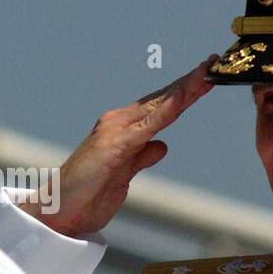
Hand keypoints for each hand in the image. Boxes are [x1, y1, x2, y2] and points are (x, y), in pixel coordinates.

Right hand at [22, 56, 217, 236]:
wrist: (57, 211)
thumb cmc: (86, 195)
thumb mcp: (123, 176)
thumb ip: (141, 157)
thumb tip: (161, 145)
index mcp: (123, 131)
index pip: (159, 108)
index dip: (183, 92)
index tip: (207, 76)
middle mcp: (119, 125)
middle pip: (162, 100)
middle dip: (189, 82)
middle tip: (214, 62)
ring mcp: (115, 132)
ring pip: (157, 107)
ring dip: (184, 90)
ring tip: (206, 74)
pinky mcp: (114, 146)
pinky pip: (147, 126)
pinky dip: (166, 111)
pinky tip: (183, 100)